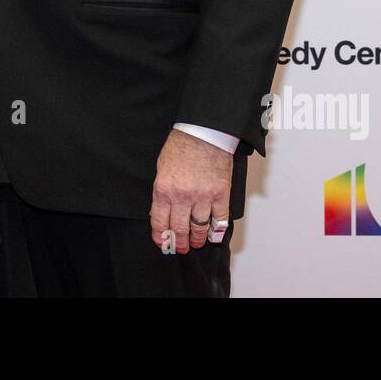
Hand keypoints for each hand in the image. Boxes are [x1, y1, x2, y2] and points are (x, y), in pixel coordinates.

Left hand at [149, 129, 231, 254]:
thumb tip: (162, 210)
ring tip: (196, 243)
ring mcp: (203, 196)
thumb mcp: (161, 168)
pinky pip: (220, 219)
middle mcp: (182, 196)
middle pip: (180, 228)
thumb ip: (162, 191)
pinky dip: (217, 230)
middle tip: (180, 248)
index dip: (160, 236)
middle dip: (179, 242)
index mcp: (164, 190)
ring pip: (199, 227)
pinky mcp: (220, 194)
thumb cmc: (182, 145)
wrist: (204, 132)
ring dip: (197, 238)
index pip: (160, 222)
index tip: (162, 243)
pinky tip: (213, 236)